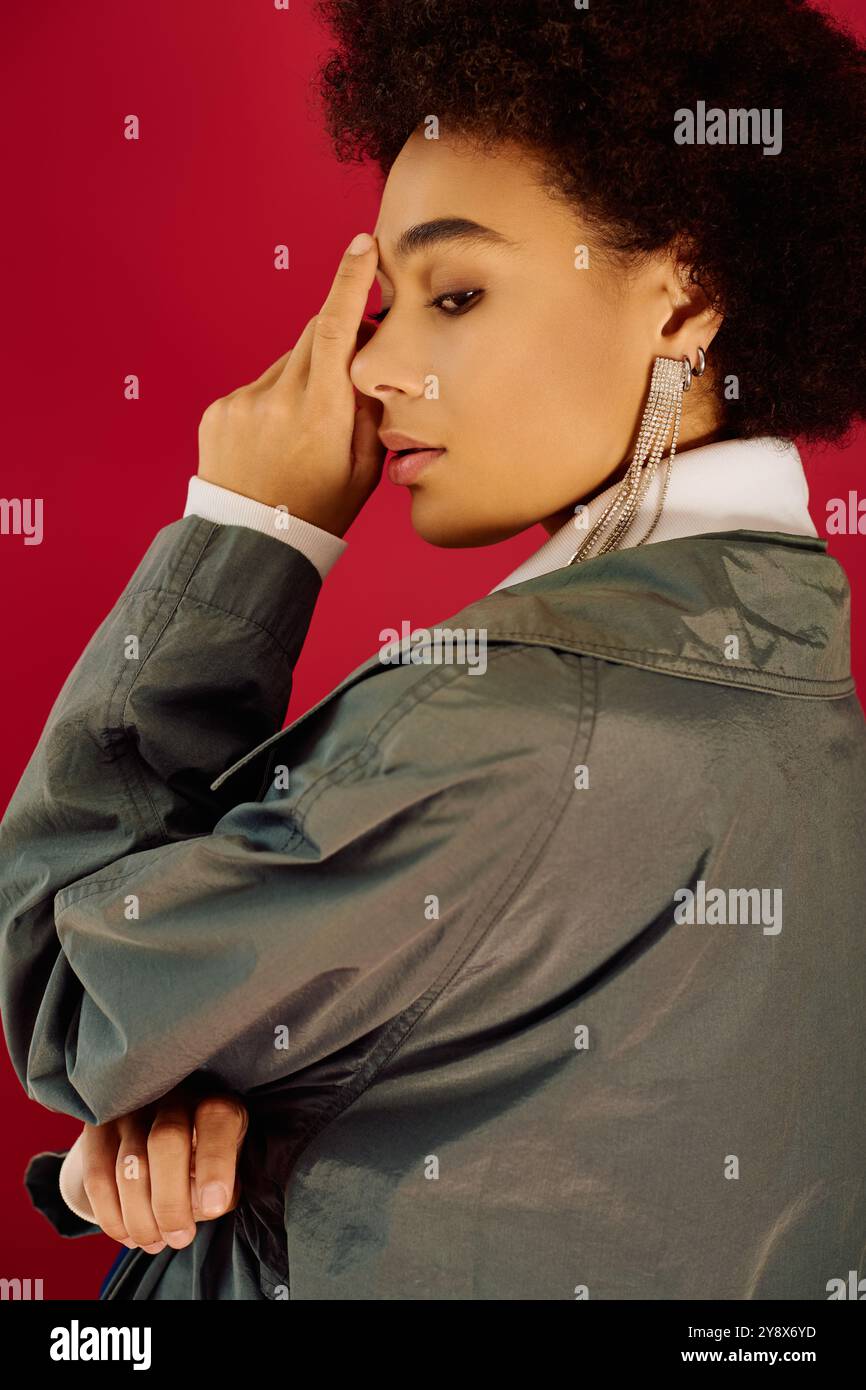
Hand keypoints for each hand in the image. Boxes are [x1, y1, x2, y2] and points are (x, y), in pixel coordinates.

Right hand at [70, 1083, 248, 1252]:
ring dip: (141, 1218)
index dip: (215, 1164)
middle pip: (166, 1140)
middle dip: (170, 1201)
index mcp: (214, 1100)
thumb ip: (221, 1186)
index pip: (216, 1119)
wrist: (164, 1135)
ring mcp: (132, 1108)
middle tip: (179, 1238)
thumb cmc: (206, 1159)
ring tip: (154, 1242)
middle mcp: (171, 1094)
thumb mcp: (228, 1168)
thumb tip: (203, 1206)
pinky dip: (112, 1217)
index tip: (213, 1206)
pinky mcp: (99, 1127)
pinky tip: (129, 1235)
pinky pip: (97, 1178)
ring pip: (128, 1165)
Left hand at [197, 231, 384, 537]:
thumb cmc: (317, 511)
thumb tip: (371, 365)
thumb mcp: (363, 470)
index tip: (362, 247)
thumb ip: (369, 412)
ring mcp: (245, 402)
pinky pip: (259, 386)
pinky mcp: (220, 409)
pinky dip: (275, 400)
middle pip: (315, 336)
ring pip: (288, 364)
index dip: (350, 282)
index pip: (337, 329)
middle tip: (352, 376)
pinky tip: (275, 441)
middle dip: (338, 341)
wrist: (250, 545)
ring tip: (304, 434)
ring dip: (305, 380)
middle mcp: (280, 399)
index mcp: (322, 415)